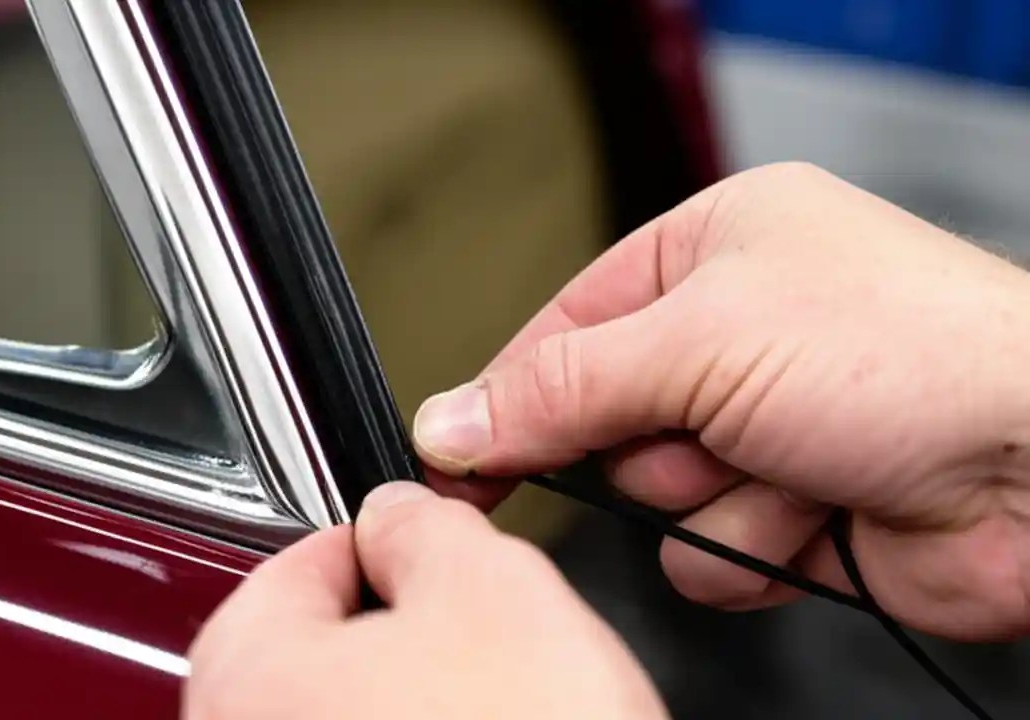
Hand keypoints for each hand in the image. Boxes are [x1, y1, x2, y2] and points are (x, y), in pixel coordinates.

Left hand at [184, 482, 667, 719]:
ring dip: (429, 709)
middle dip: (413, 638)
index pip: (302, 558)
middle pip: (325, 653)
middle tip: (491, 646)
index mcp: (247, 670)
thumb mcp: (490, 593)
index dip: (389, 542)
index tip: (436, 549)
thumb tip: (400, 512)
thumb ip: (426, 527)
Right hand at [412, 162, 1029, 640]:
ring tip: (787, 466)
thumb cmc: (913, 354)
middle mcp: (738, 333)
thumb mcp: (701, 338)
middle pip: (604, 420)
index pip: (568, 325)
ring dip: (709, 499)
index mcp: (715, 249)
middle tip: (691, 433)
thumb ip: (563, 385)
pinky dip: (752, 547)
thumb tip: (453, 416)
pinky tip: (819, 513)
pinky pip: (707, 554)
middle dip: (645, 446)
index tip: (457, 451)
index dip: (512, 392)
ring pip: (652, 499)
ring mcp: (766, 426)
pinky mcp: (793, 510)